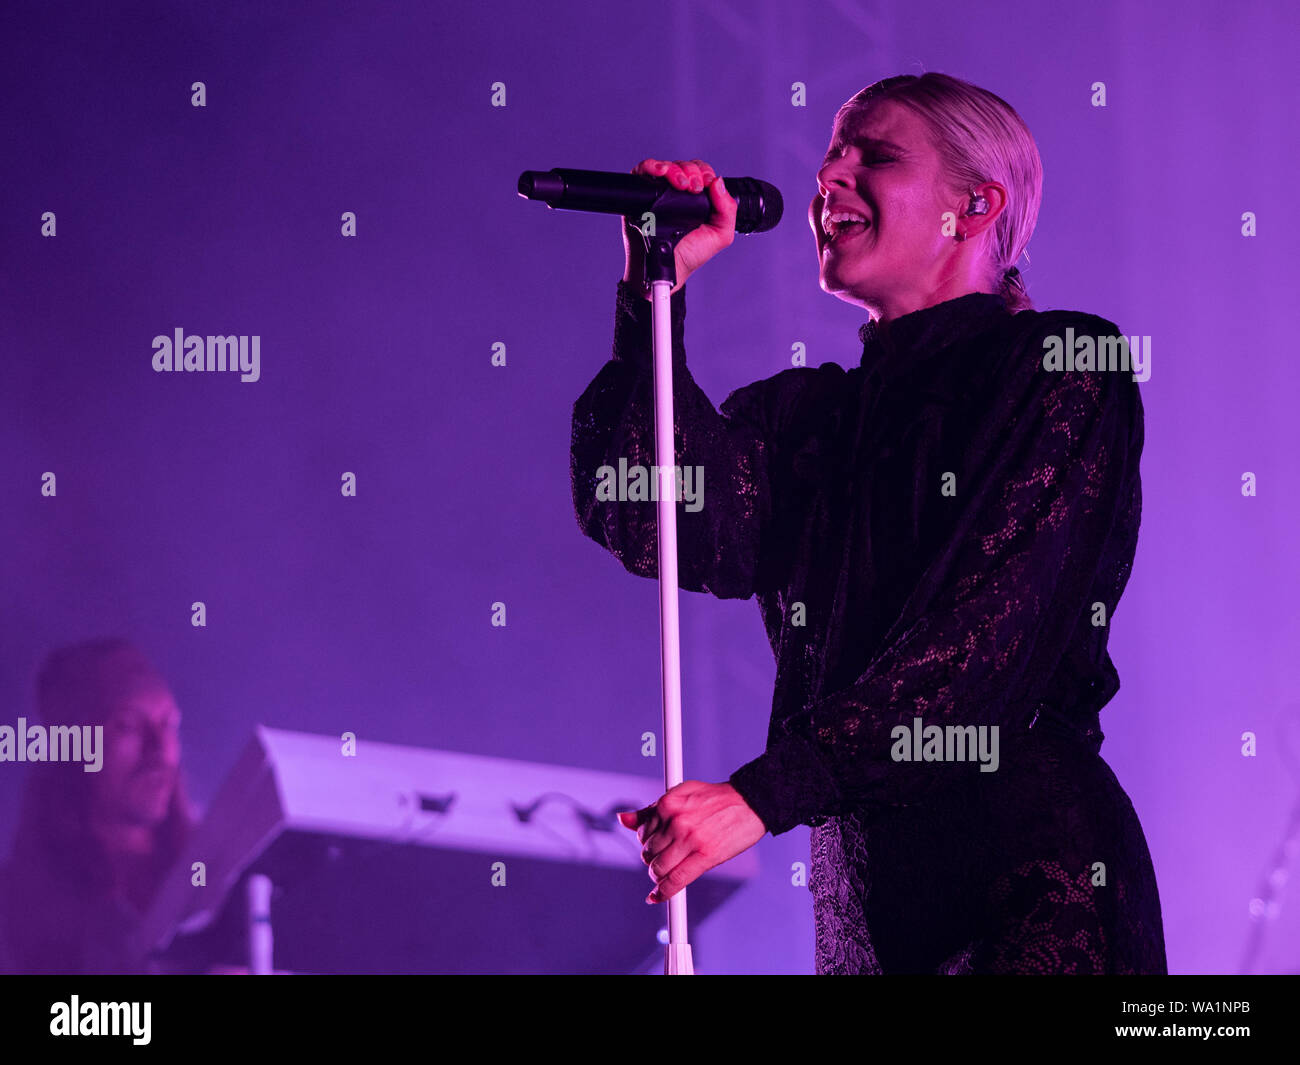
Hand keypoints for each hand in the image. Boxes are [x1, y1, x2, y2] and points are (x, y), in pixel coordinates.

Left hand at [617, 780, 765, 903]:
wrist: (750, 801)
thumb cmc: (716, 799)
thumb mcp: (680, 794)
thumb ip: (650, 810)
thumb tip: (623, 819)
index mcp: (667, 803)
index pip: (642, 833)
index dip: (647, 843)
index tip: (655, 848)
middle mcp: (675, 821)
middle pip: (648, 853)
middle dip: (653, 859)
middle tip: (664, 859)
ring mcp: (689, 839)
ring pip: (658, 868)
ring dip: (658, 875)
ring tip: (666, 872)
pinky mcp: (705, 856)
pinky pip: (676, 881)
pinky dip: (663, 893)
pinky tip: (655, 896)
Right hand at [622, 158, 736, 297]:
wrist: (667, 268)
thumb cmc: (690, 255)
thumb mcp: (720, 235)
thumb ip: (728, 211)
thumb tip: (719, 182)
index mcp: (698, 199)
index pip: (701, 173)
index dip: (704, 173)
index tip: (706, 183)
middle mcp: (678, 193)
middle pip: (685, 166)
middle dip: (692, 171)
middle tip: (693, 187)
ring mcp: (659, 192)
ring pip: (667, 166)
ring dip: (675, 169)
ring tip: (681, 184)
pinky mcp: (641, 194)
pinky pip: (644, 170)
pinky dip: (652, 166)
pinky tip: (661, 173)